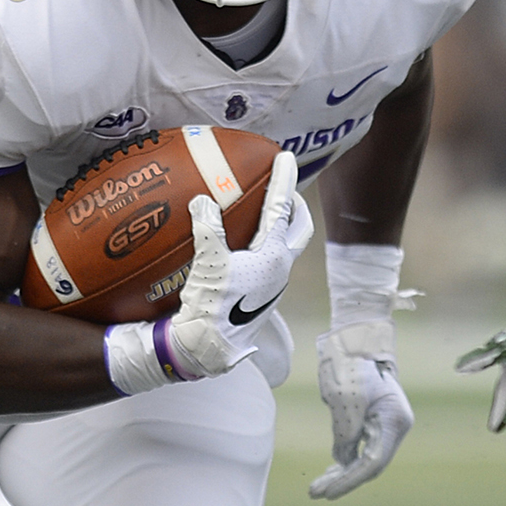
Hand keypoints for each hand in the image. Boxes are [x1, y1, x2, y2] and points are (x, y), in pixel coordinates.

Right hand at [162, 151, 312, 378]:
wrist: (208, 348)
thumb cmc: (210, 306)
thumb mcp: (207, 262)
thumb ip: (207, 227)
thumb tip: (204, 199)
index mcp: (273, 257)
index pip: (281, 208)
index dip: (284, 179)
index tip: (285, 157)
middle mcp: (281, 270)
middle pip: (301, 229)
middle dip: (297, 205)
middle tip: (286, 189)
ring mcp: (274, 285)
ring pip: (289, 247)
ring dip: (284, 227)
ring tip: (267, 213)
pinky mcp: (263, 297)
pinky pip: (271, 262)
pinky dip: (266, 246)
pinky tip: (245, 247)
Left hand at [309, 319, 411, 498]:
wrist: (358, 340)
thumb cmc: (351, 364)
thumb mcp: (343, 399)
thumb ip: (345, 432)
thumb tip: (342, 460)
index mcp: (394, 420)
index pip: (373, 462)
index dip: (350, 480)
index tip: (327, 492)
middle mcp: (395, 427)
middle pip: (370, 465)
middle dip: (342, 480)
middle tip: (314, 493)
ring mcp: (387, 425)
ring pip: (365, 459)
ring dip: (341, 473)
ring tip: (316, 488)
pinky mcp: (376, 422)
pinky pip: (362, 449)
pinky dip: (345, 460)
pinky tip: (331, 471)